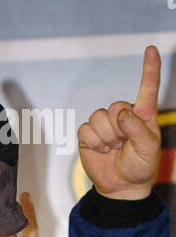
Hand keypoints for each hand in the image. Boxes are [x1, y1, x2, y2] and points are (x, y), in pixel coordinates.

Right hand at [77, 45, 159, 199]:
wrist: (122, 187)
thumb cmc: (140, 166)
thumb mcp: (148, 148)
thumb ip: (137, 129)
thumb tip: (121, 115)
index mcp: (143, 114)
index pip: (147, 87)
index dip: (150, 68)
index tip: (150, 49)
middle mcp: (123, 115)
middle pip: (115, 106)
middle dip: (118, 129)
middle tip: (122, 145)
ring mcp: (104, 125)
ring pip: (99, 117)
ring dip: (105, 137)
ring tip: (112, 149)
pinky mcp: (89, 135)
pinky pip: (85, 130)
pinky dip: (93, 143)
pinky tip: (101, 151)